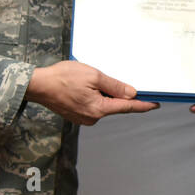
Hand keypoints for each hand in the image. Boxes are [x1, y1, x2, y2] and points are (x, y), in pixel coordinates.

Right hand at [26, 61, 158, 124]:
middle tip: (114, 79)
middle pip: (115, 105)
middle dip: (119, 93)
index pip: (128, 107)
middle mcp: (93, 118)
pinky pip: (94, 105)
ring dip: (104, 93)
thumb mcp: (94, 76)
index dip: (144, 105)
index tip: (156, 104)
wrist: (38, 85)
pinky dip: (95, 96)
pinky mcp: (78, 115)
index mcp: (99, 109)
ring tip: (91, 80)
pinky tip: (86, 86)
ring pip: (104, 104)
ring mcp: (84, 118)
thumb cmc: (63, 78)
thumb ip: (115, 86)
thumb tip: (132, 93)